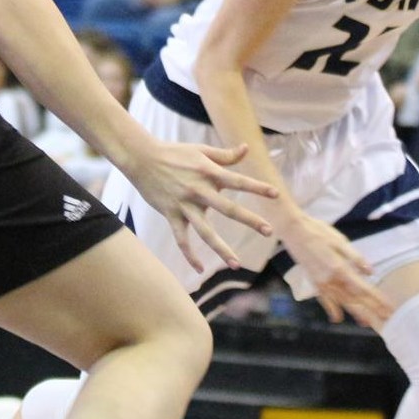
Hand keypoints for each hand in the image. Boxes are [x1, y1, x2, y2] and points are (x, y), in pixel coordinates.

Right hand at [121, 140, 280, 270]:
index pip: (238, 181)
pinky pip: (181, 239)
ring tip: (236, 264)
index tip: (276, 195)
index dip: (257, 187)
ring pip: (205, 231)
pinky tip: (199, 269)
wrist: (142, 157)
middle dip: (250, 220)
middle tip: (269, 231)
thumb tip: (246, 149)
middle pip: (228, 208)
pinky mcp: (171, 214)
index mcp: (209, 172)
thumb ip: (225, 155)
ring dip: (221, 249)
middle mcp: (199, 190)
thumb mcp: (201, 151)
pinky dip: (189, 255)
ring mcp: (184, 204)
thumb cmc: (174, 153)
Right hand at [276, 210, 394, 328]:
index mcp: (339, 268)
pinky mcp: (314, 281)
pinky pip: (325, 299)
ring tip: (367, 323)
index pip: (362, 288)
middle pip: (354, 299)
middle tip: (385, 318)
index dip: (377, 299)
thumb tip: (371, 272)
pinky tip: (338, 319)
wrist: (294, 230)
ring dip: (355, 313)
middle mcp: (330, 279)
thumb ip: (356, 258)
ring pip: (341, 301)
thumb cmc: (318, 231)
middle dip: (371, 309)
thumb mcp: (340, 241)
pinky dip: (332, 309)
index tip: (388, 308)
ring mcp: (321, 282)